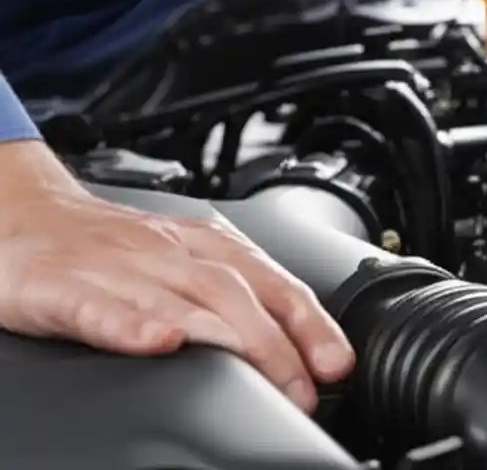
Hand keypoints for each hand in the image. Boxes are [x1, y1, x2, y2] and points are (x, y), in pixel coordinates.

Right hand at [0, 140, 353, 411]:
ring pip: (179, 297)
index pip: (271, 280)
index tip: (336, 363)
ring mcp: (114, 266)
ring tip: (260, 372)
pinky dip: (132, 324)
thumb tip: (297, 350)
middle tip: (305, 390)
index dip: (310, 322)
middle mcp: (166, 251)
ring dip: (228, 337)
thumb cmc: (106, 246)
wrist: (17, 213)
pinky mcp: (59, 285)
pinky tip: (158, 342)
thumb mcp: (180, 260)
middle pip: (234, 293)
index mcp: (202, 244)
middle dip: (278, 344)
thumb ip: (230, 299)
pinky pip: (98, 305)